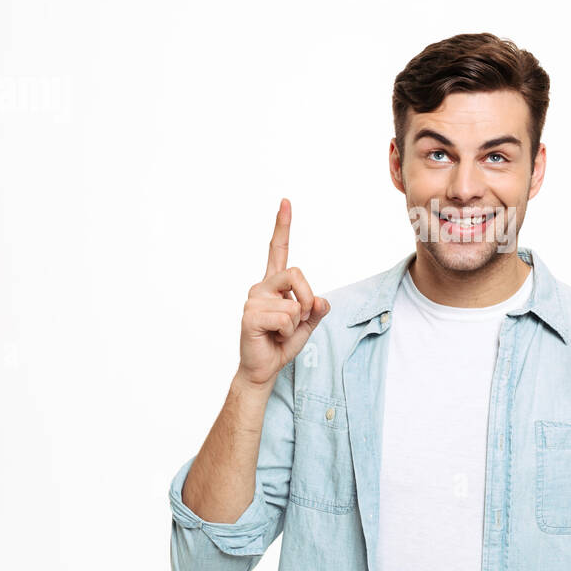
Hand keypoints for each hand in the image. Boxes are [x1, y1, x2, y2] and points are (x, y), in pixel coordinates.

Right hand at [238, 198, 329, 387]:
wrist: (264, 368)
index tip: (285, 202)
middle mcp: (261, 287)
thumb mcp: (307, 324)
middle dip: (307, 300)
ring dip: (296, 323)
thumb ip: (316, 309)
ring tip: (279, 332)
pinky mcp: (250, 315)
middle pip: (296, 273)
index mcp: (274, 284)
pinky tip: (272, 337)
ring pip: (294, 303)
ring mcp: (253, 300)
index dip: (282, 226)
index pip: (278, 250)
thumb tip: (321, 301)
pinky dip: (287, 332)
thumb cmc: (282, 344)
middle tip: (297, 320)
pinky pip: (286, 317)